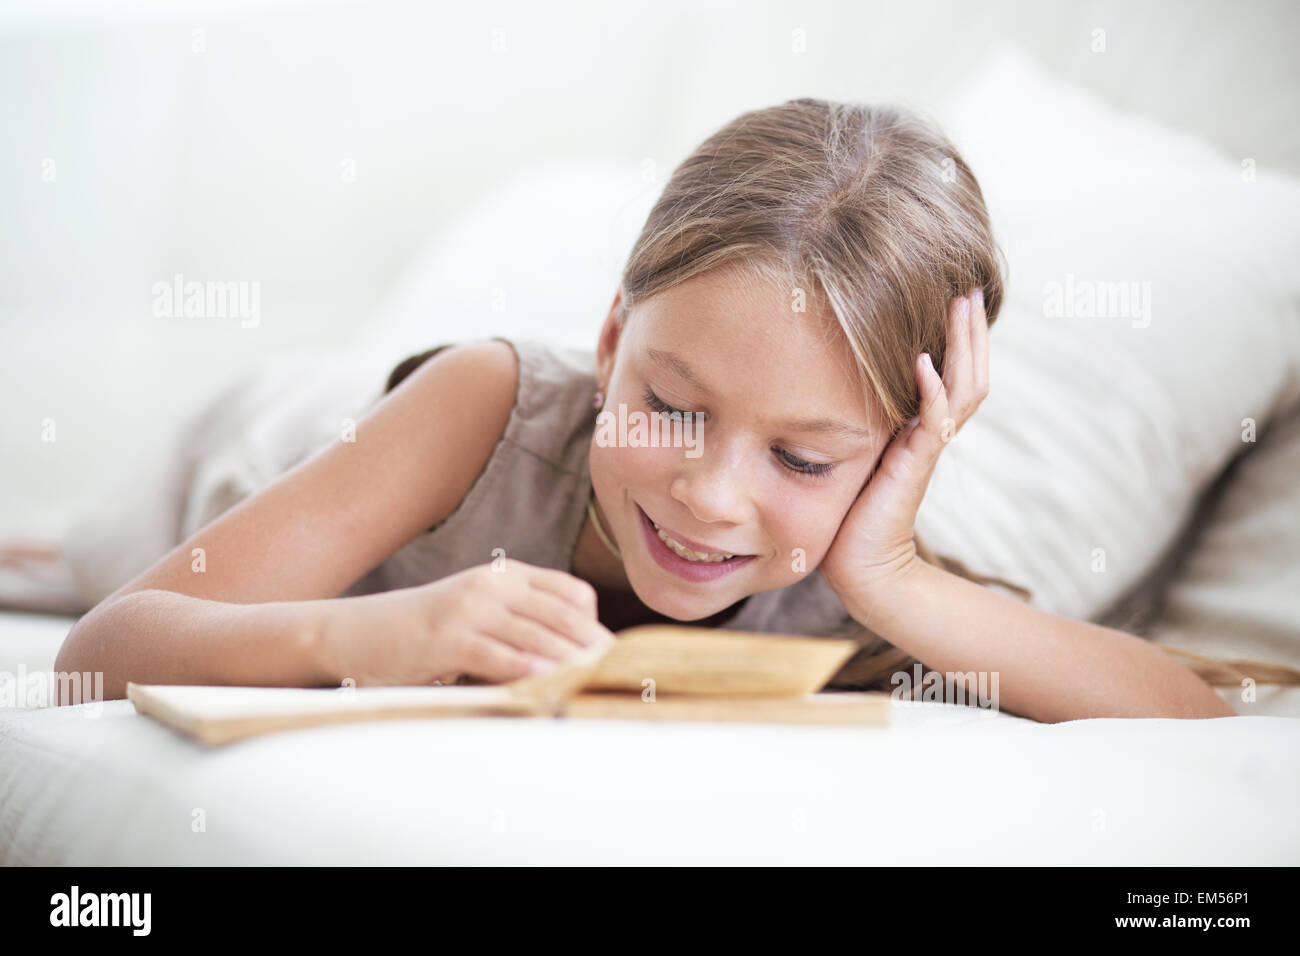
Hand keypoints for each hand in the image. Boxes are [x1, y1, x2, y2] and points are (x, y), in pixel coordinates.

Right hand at [321, 559, 615, 686]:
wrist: (355, 632)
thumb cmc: (422, 633)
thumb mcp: (476, 615)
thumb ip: (518, 625)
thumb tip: (571, 659)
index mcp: (505, 575)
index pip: (571, 593)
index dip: (595, 625)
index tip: (611, 656)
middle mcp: (493, 585)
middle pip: (563, 616)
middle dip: (594, 648)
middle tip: (620, 677)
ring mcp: (470, 609)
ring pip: (538, 637)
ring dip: (571, 665)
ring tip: (596, 686)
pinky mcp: (448, 638)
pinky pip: (499, 655)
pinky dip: (527, 673)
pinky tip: (548, 687)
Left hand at [821, 288, 989, 614]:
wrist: (860, 567)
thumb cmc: (849, 511)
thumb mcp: (855, 448)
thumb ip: (859, 417)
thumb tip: (827, 374)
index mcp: (920, 427)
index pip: (953, 371)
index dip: (958, 335)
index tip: (951, 291)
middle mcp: (931, 434)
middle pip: (969, 372)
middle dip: (969, 329)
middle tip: (967, 285)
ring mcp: (926, 449)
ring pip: (962, 389)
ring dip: (962, 345)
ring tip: (960, 305)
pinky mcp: (912, 467)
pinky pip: (931, 423)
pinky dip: (932, 391)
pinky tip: (923, 361)